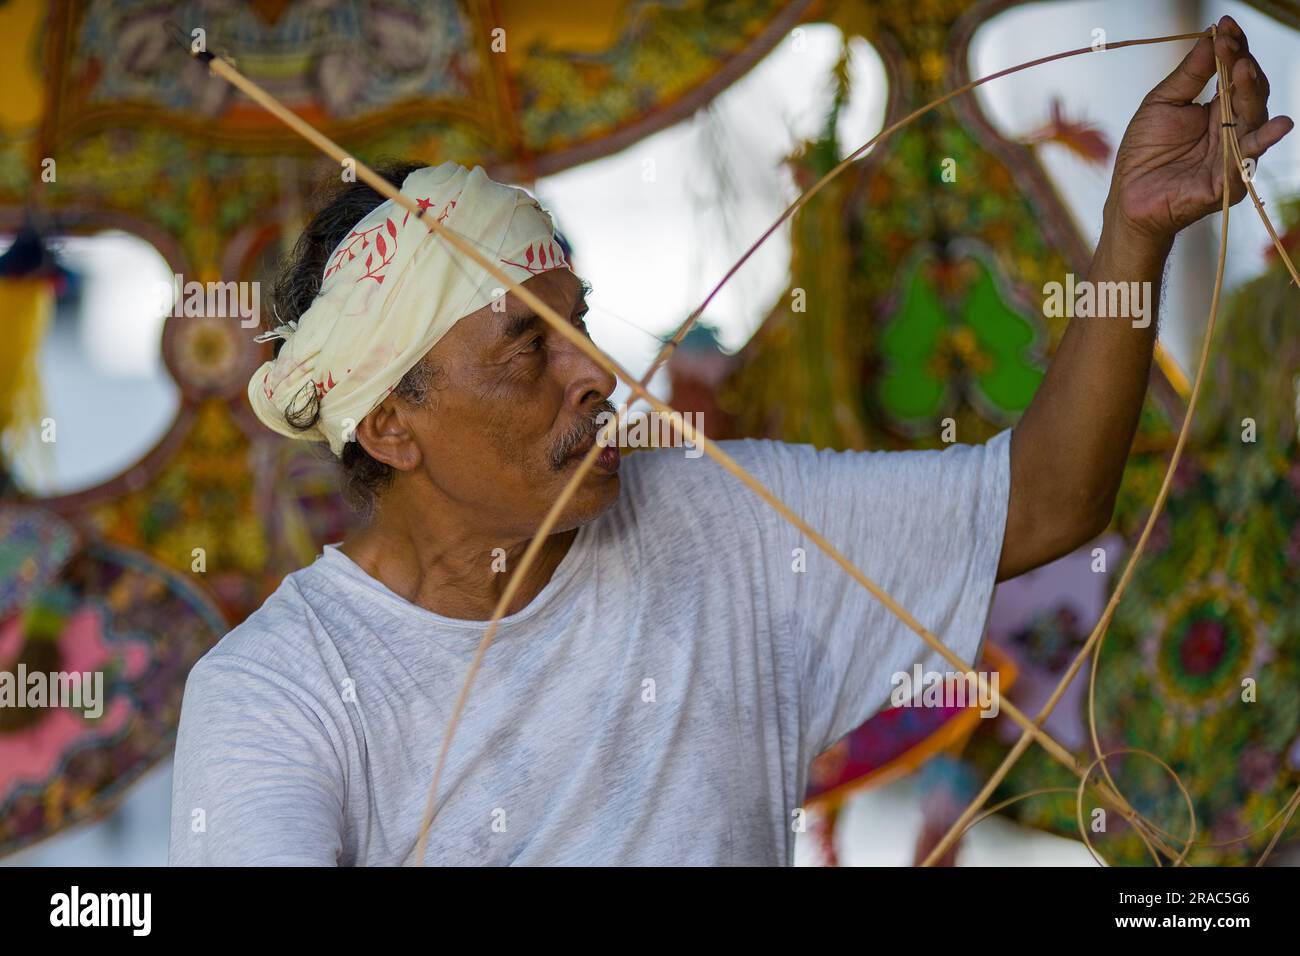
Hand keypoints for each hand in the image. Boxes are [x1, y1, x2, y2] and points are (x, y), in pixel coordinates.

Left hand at [1106, 15, 1292, 245]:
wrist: (1128, 198)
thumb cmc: (1143, 153)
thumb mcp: (1161, 104)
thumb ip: (1189, 75)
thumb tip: (1210, 37)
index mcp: (1217, 109)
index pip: (1234, 73)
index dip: (1233, 48)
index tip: (1226, 24)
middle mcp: (1232, 129)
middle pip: (1249, 92)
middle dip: (1242, 67)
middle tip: (1231, 47)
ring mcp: (1234, 153)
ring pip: (1253, 119)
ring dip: (1252, 94)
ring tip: (1243, 70)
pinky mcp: (1230, 180)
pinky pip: (1249, 159)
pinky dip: (1263, 142)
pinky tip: (1278, 125)